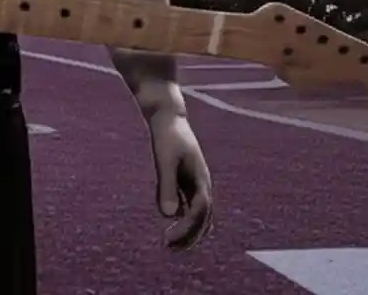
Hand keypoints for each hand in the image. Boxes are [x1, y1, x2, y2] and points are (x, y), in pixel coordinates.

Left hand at [146, 110, 213, 249]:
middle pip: (203, 218)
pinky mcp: (186, 180)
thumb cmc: (167, 137)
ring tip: (170, 243)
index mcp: (201, 180)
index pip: (199, 213)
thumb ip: (166, 186)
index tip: (167, 238)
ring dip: (187, 230)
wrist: (168, 117)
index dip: (186, 229)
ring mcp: (196, 182)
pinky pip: (189, 205)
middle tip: (170, 249)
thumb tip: (167, 216)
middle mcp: (202, 184)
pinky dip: (183, 218)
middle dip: (189, 236)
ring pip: (198, 214)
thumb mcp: (164, 160)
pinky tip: (171, 222)